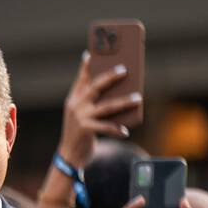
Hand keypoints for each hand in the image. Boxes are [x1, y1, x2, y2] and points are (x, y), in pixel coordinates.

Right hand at [57, 51, 140, 168]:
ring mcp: (80, 117)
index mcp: (74, 99)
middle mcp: (75, 105)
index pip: (82, 78)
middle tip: (125, 69)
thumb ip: (94, 101)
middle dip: (110, 77)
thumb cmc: (81, 132)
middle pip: (96, 87)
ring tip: (138, 98)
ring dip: (124, 101)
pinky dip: (117, 129)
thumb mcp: (83, 114)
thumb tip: (119, 90)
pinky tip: (126, 130)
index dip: (88, 65)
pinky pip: (107, 127)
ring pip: (107, 106)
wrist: (69, 155)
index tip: (93, 53)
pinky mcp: (86, 130)